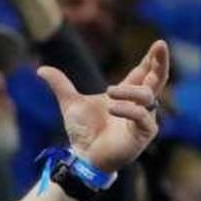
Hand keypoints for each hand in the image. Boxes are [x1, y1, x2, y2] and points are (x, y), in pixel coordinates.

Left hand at [39, 40, 167, 173]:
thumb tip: (40, 69)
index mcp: (126, 94)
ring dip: (130, 91)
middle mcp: (138, 104)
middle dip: (160, 62)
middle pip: (157, 79)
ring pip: (148, 96)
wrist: (83, 156)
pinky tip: (112, 107)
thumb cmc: (82, 132)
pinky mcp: (144, 133)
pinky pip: (143, 116)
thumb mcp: (70, 103)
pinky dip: (129, 110)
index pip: (143, 72)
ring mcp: (144, 118)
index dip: (151, 59)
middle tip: (160, 45)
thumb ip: (60, 85)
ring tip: (109, 92)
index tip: (158, 44)